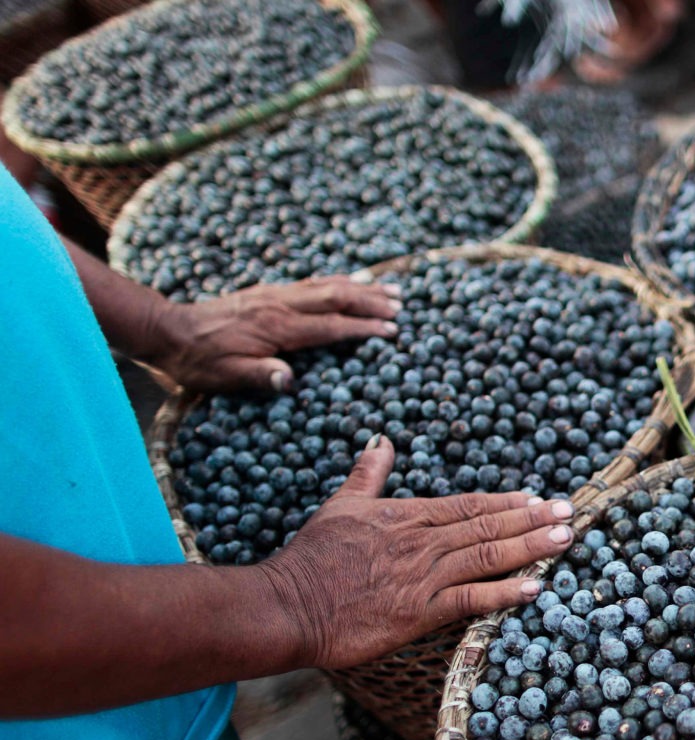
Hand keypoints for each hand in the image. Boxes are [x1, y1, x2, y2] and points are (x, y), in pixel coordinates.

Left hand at [151, 277, 402, 393]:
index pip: (330, 325)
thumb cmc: (199, 361)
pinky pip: (311, 282)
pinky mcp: (267, 292)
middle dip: (372, 299)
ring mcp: (274, 294)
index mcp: (276, 327)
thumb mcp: (226, 376)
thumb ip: (260, 376)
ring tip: (389, 288)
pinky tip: (349, 282)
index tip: (391, 330)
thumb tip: (290, 379)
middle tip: (402, 304)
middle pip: (335, 296)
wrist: (168, 331)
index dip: (363, 327)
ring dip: (360, 286)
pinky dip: (336, 281)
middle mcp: (280, 304)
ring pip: (326, 284)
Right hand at [257, 437, 574, 669]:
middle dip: (532, 519)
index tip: (538, 498)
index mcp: (407, 516)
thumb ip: (368, 474)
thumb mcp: (340, 505)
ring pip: (487, 555)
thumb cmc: (311, 557)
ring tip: (565, 539)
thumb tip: (381, 441)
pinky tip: (535, 586)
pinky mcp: (418, 612)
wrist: (287, 603)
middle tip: (570, 513)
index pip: (468, 505)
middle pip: (487, 525)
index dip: (507, 502)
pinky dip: (505, 592)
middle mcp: (422, 542)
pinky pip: (471, 599)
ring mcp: (422, 577)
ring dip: (530, 546)